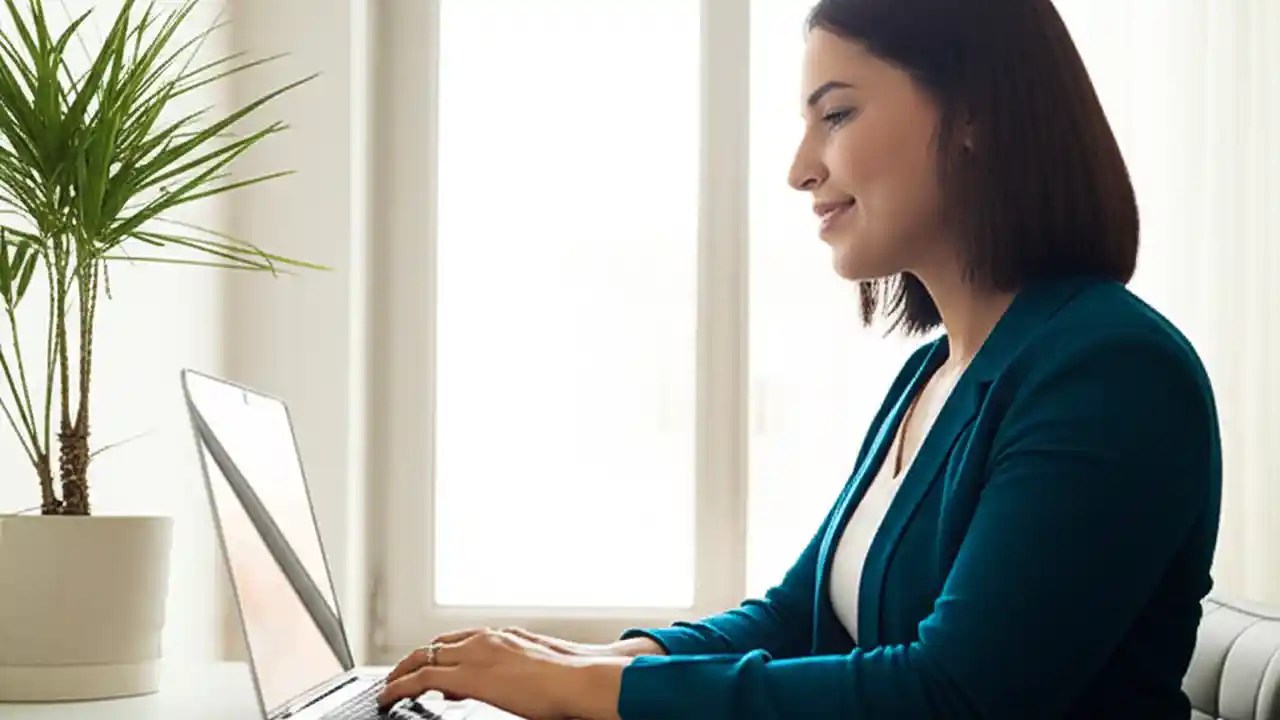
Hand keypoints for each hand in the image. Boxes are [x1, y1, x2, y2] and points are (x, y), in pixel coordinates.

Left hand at [378, 629, 627, 719]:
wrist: (578, 679)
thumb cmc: (571, 678)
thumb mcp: (540, 667)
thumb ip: (518, 670)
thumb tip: (511, 684)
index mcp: (504, 637)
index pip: (462, 640)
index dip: (443, 653)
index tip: (434, 664)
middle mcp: (485, 639)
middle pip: (438, 645)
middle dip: (417, 658)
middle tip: (403, 673)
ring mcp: (474, 654)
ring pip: (423, 657)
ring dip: (403, 671)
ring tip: (390, 685)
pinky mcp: (465, 675)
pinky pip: (421, 678)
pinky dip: (400, 686)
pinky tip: (389, 697)